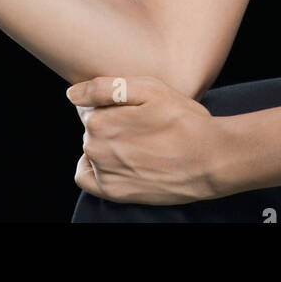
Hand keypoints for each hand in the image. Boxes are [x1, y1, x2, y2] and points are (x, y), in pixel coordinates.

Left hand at [66, 74, 220, 204]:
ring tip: (138, 143)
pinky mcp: (115, 193)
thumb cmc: (182, 118)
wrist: (210, 159)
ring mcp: (105, 173)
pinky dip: (95, 167)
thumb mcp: (148, 89)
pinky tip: (118, 160)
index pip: (88, 106)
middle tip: (141, 124)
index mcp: (100, 121)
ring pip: (92, 149)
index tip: (134, 108)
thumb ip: (103, 88)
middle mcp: (96, 149)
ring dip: (107, 143)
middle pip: (90, 128)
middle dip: (109, 123)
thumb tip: (71, 94)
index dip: (111, 104)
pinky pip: (87, 177)